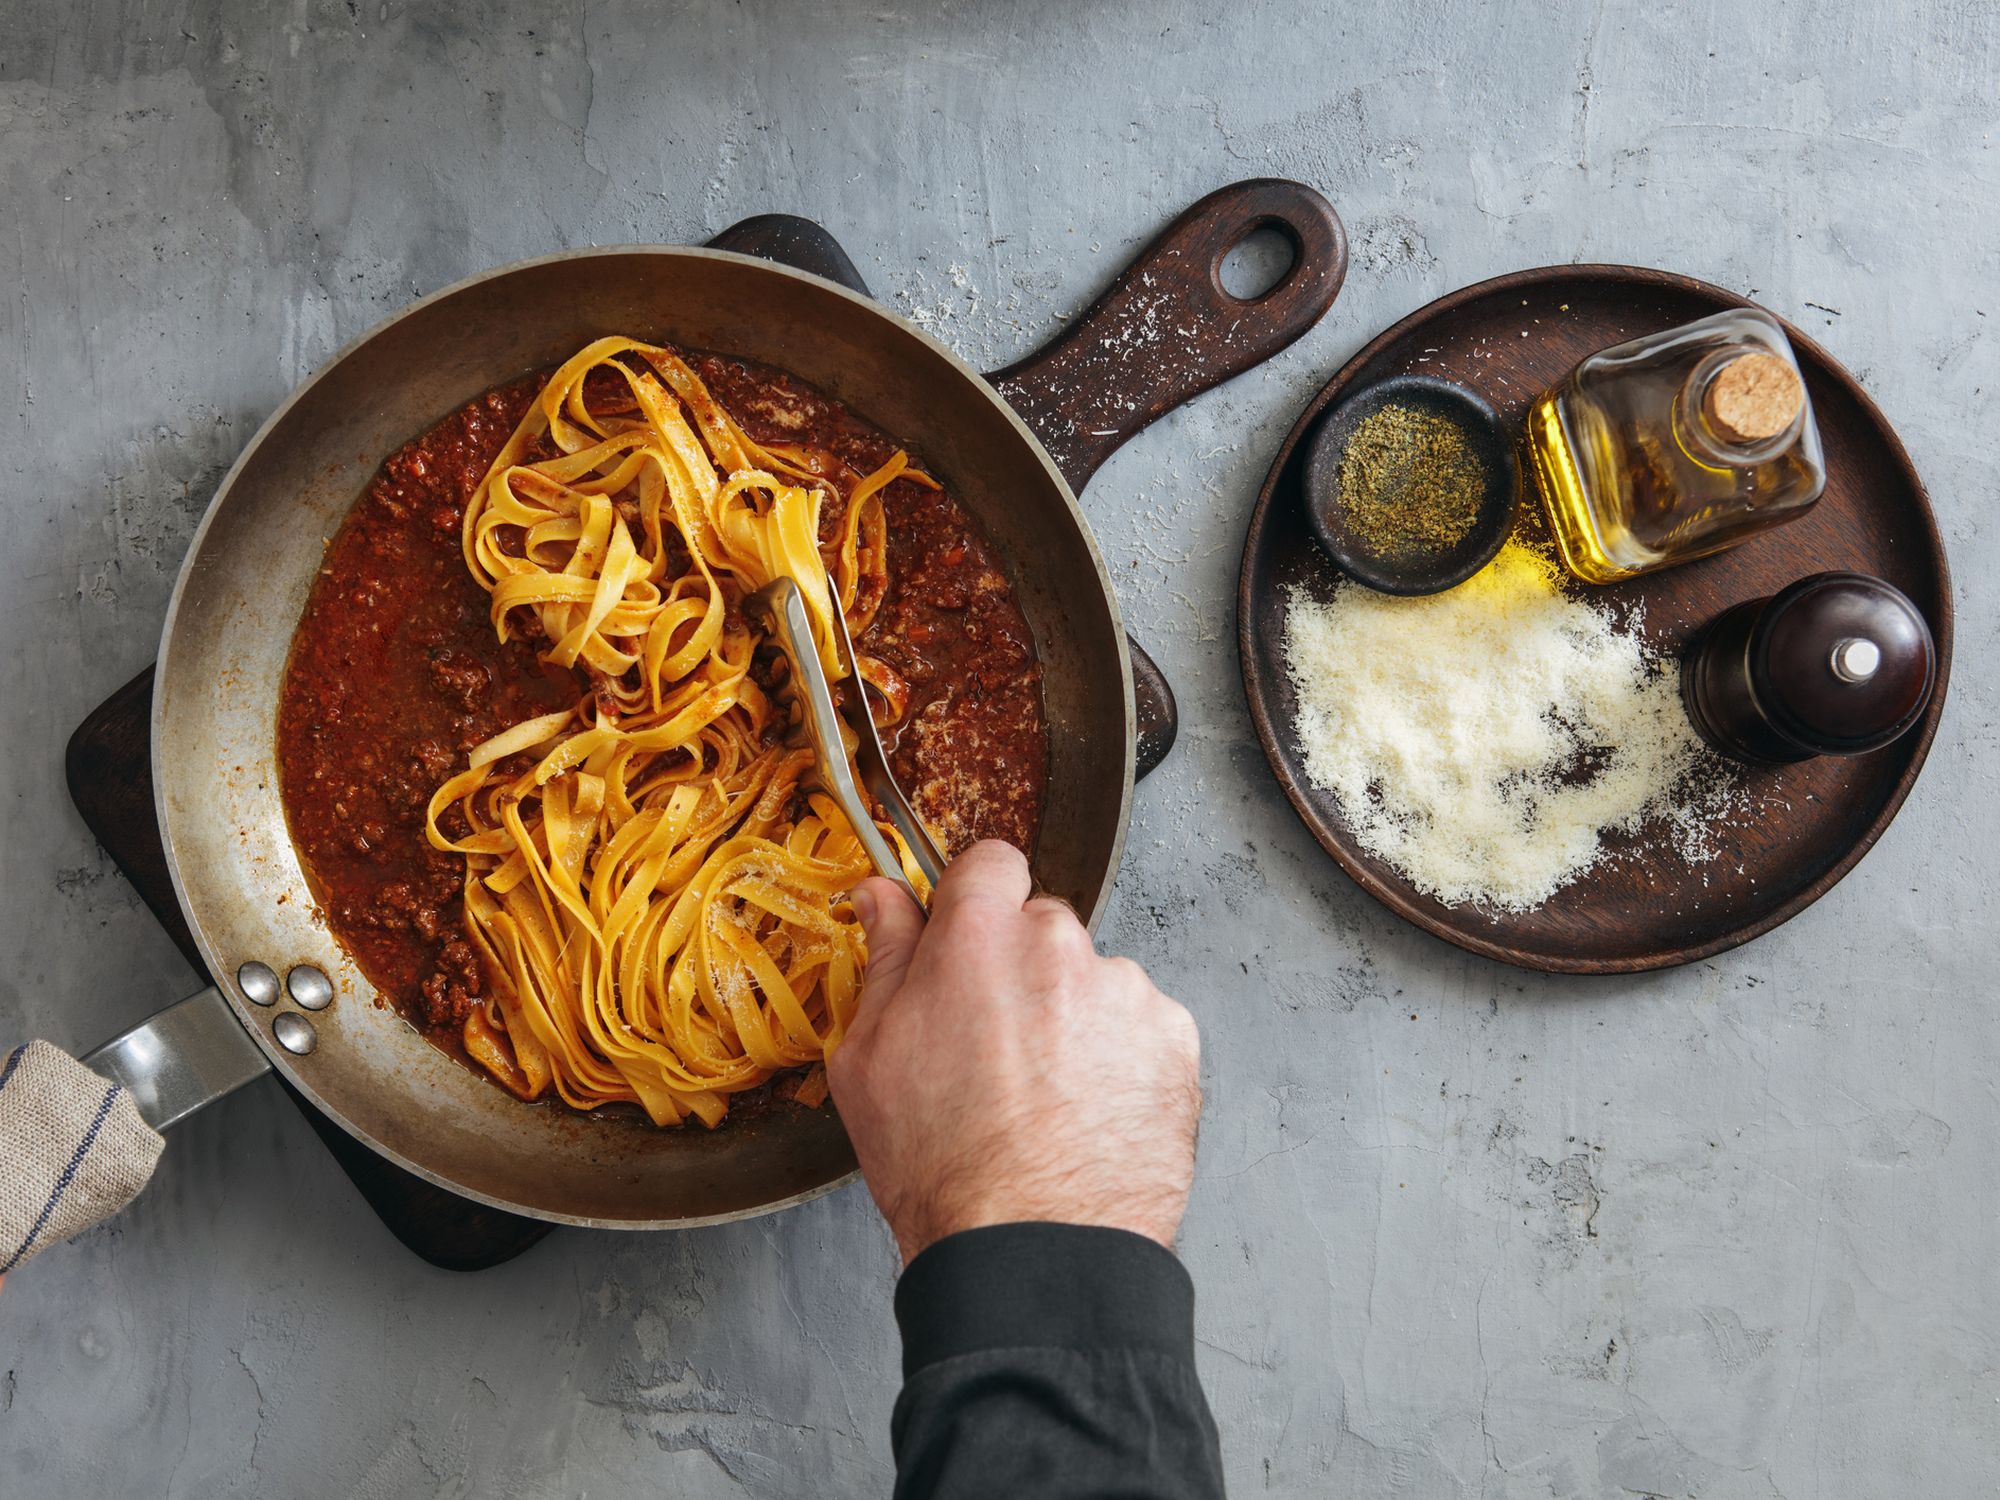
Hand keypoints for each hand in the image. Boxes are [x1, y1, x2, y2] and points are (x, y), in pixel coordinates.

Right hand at [827, 841, 1201, 1263]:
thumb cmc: (941, 1164)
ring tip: (1046, 1098)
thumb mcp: (869, 1056)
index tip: (968, 944)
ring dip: (1073, 1018)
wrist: (1033, 1249)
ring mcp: (1126, 991)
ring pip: (1094, 981)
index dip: (976, 903)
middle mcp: (1060, 945)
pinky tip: (1087, 1112)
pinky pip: (1140, 1027)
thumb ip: (885, 957)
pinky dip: (1120, 1059)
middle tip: (996, 1047)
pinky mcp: (1175, 1038)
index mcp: (979, 936)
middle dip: (1021, 970)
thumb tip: (882, 894)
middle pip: (1043, 927)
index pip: (990, 863)